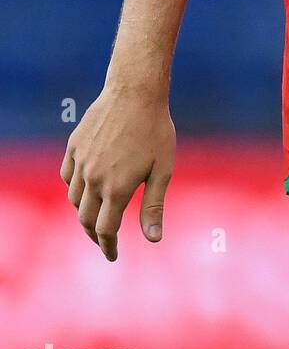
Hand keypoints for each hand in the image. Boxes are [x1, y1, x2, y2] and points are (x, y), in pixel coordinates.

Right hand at [60, 87, 175, 260]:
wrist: (136, 92)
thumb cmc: (156, 130)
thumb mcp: (163, 169)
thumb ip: (153, 206)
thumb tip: (154, 240)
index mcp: (117, 188)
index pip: (105, 231)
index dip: (108, 247)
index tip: (113, 256)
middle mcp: (94, 179)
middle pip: (86, 219)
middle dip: (94, 235)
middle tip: (104, 241)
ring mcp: (80, 162)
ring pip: (74, 199)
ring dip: (84, 212)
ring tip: (96, 216)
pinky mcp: (73, 146)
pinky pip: (67, 176)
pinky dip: (73, 187)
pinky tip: (85, 188)